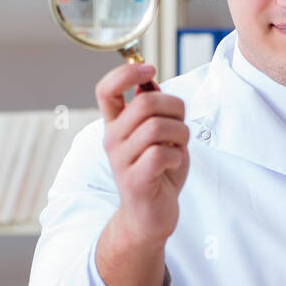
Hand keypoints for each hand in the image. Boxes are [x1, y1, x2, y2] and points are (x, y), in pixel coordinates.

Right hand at [94, 62, 189, 247]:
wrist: (151, 216)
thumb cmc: (158, 172)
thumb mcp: (157, 135)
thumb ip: (152, 109)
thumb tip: (148, 80)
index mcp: (116, 125)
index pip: (105, 89)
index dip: (127, 72)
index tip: (149, 69)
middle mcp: (112, 139)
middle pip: (145, 103)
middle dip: (175, 108)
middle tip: (181, 125)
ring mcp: (121, 160)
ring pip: (156, 126)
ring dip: (180, 134)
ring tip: (179, 147)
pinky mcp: (134, 180)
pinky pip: (161, 154)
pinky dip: (177, 157)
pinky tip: (173, 165)